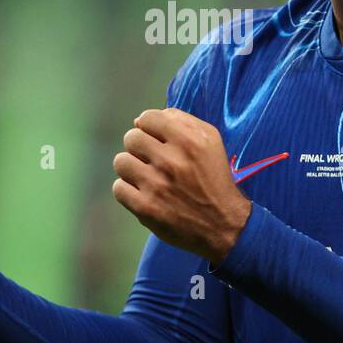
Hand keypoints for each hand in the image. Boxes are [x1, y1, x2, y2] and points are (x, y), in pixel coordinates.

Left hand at [112, 108, 251, 265]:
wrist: (223, 224)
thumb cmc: (214, 178)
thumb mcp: (210, 141)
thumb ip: (181, 121)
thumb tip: (141, 119)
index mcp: (189, 141)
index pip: (147, 118)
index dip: (148, 126)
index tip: (154, 138)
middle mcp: (172, 161)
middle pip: (131, 138)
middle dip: (139, 146)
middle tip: (151, 159)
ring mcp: (156, 186)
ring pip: (121, 162)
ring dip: (132, 167)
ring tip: (146, 176)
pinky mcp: (146, 208)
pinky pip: (119, 188)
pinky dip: (128, 190)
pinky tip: (143, 192)